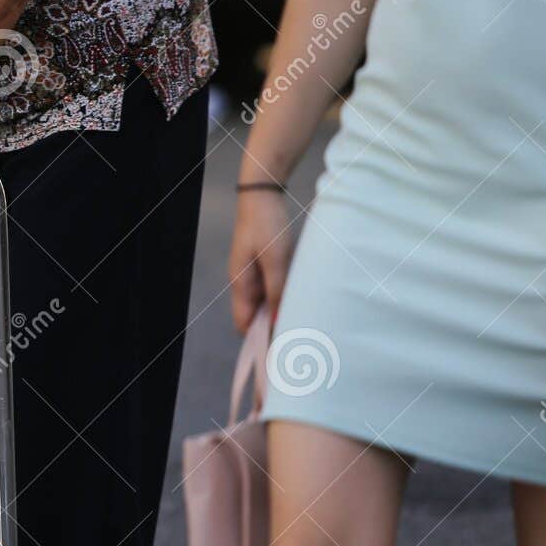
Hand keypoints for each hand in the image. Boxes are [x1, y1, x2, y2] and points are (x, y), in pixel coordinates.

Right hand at [228, 189, 295, 334]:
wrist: (263, 193)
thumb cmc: (266, 225)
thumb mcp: (275, 259)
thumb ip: (277, 290)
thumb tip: (280, 320)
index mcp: (241, 283)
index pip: (245, 324)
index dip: (259, 340)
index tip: (281, 352)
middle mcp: (245, 282)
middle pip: (257, 316)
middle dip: (274, 329)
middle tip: (300, 340)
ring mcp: (255, 272)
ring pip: (267, 302)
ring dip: (282, 312)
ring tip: (305, 323)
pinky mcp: (266, 263)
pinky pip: (275, 288)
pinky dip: (286, 296)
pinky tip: (303, 298)